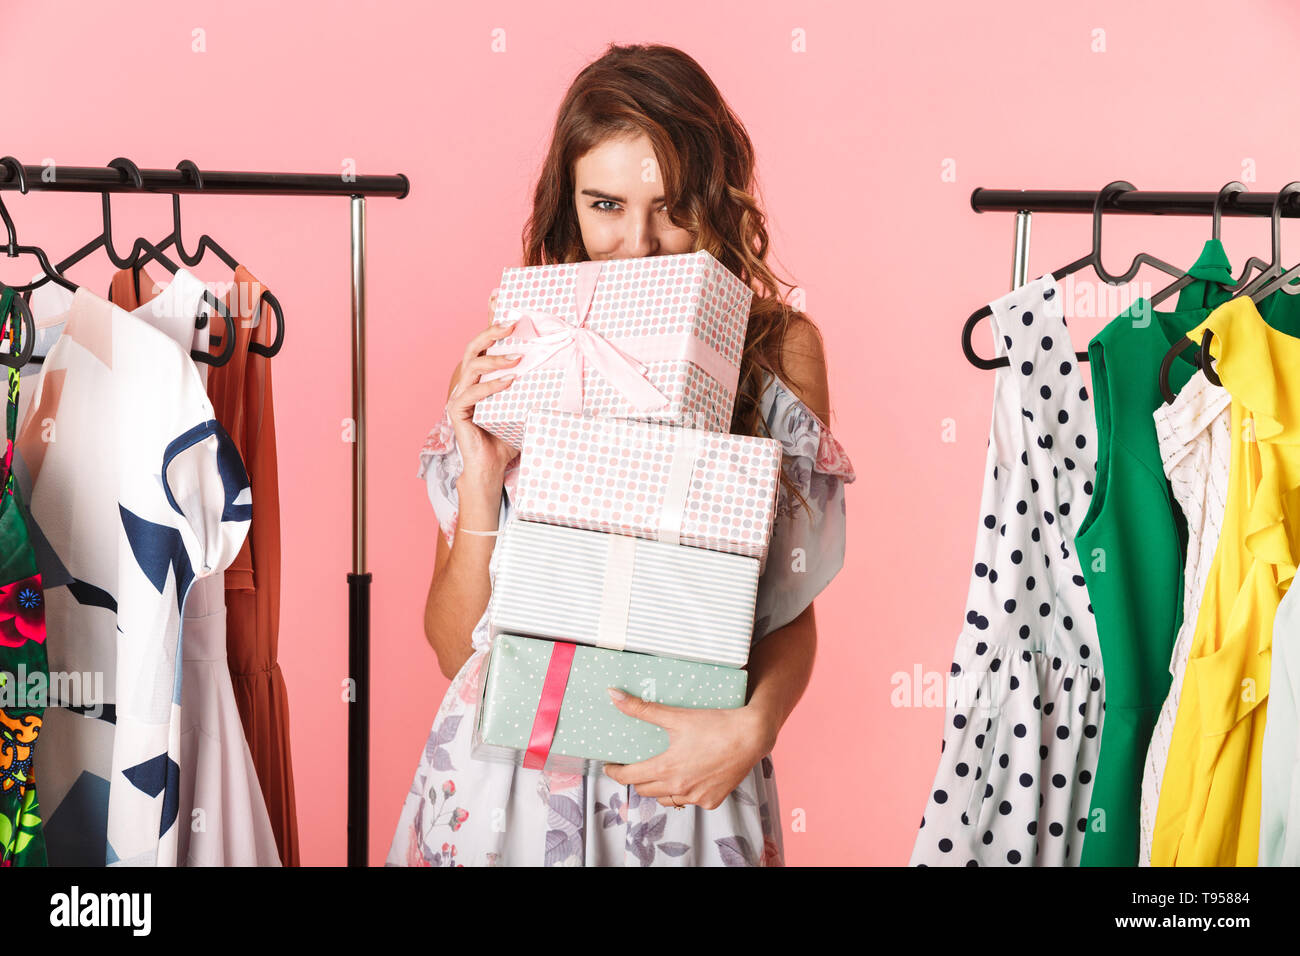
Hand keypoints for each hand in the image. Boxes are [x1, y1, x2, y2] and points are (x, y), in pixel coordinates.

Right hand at [447, 289, 522, 491]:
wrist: (492, 467)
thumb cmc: (509, 435)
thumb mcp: (526, 403)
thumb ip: (536, 384)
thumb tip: (567, 366)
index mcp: (482, 373)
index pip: (486, 340)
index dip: (491, 316)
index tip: (500, 295)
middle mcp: (468, 379)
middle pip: (474, 345)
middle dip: (493, 330)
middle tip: (513, 323)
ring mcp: (460, 393)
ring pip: (472, 364)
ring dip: (496, 357)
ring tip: (518, 358)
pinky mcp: (457, 411)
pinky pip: (472, 392)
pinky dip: (490, 385)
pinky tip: (508, 381)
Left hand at [601, 688, 773, 810]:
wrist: (751, 736)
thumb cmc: (715, 724)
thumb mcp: (676, 716)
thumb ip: (642, 709)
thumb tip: (614, 695)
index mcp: (666, 769)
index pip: (629, 778)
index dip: (615, 773)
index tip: (611, 766)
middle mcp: (679, 788)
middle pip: (645, 790)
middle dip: (637, 778)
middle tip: (636, 766)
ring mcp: (696, 797)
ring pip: (667, 799)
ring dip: (659, 789)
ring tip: (661, 773)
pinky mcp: (712, 801)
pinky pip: (690, 801)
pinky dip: (685, 792)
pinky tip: (689, 778)